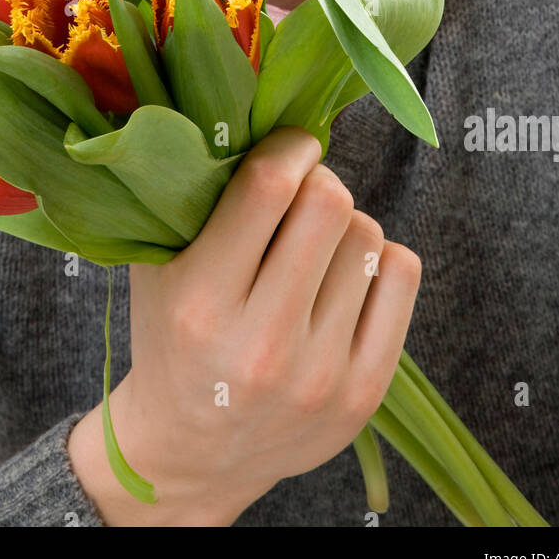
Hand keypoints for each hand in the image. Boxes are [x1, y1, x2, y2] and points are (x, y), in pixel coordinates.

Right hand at [69, 125, 420, 524]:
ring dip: (343, 226)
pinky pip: (401, 273)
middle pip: (331, 202)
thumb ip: (191, 193)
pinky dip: (376, 259)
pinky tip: (343, 277)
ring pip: (367, 234)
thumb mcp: (157, 265)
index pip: (270, 185)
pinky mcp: (364, 394)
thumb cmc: (173, 336)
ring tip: (312, 251)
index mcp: (200, 302)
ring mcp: (320, 374)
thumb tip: (250, 106)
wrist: (193, 451)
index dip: (289, 146)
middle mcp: (263, 343)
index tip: (289, 148)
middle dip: (317, 183)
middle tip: (299, 199)